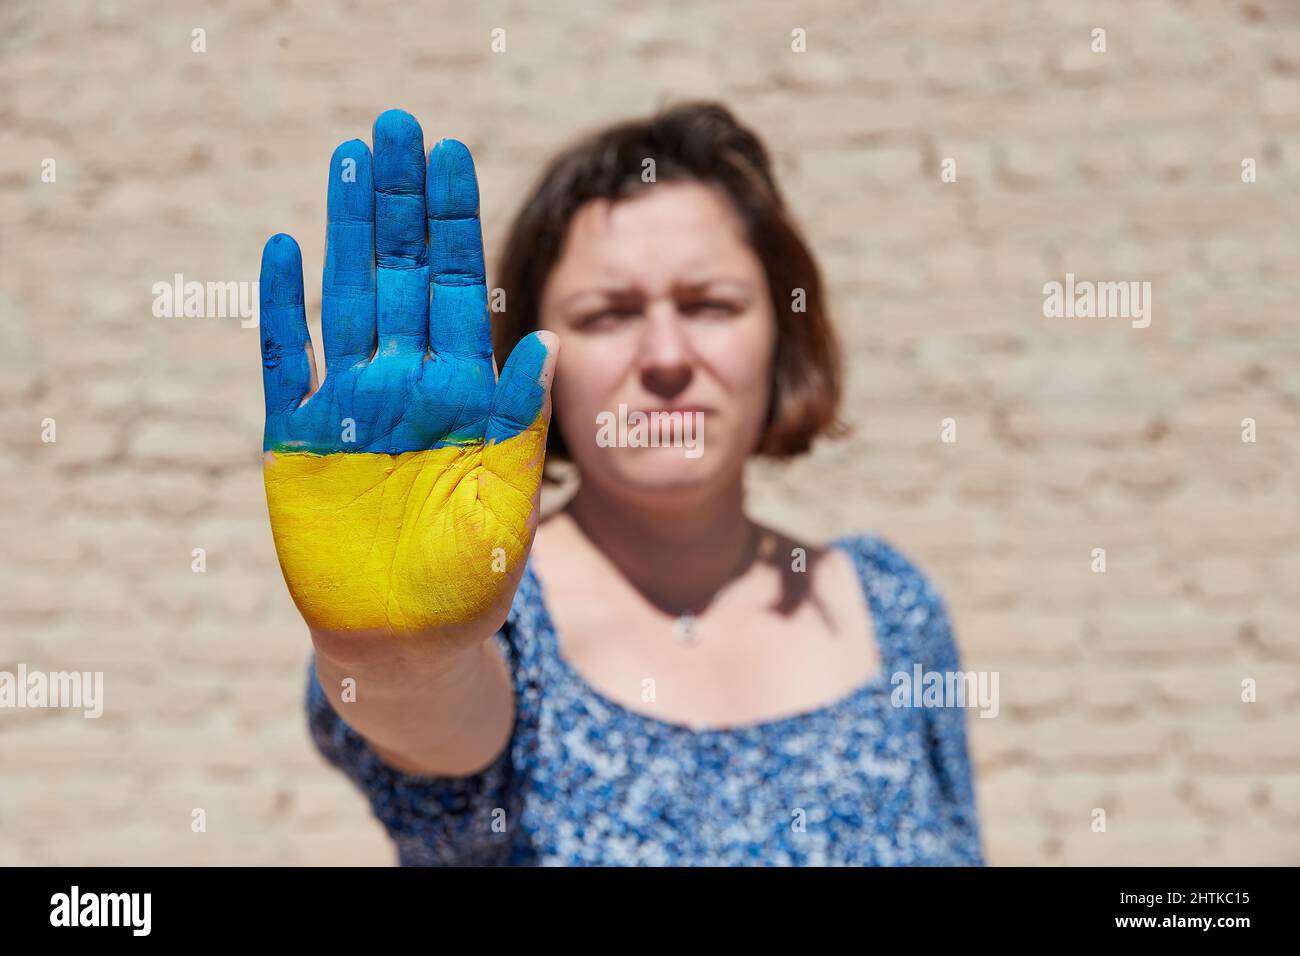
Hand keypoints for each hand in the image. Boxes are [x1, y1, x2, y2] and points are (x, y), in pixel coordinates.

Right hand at [259, 109, 556, 648]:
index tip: (450, 157)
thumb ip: (521, 420)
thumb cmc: (470, 577)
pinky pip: (286, 363)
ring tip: (349, 163)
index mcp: (461, 392)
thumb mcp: (509, 496)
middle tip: (397, 128)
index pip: (456, 287)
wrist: (408, 643)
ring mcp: (348, 408)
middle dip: (399, 204)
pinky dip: (283, 311)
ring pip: (346, 300)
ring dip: (346, 234)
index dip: (452, 223)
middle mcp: (404, 385)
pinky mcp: (297, 442)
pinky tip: (286, 251)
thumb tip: (546, 340)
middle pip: (399, 275)